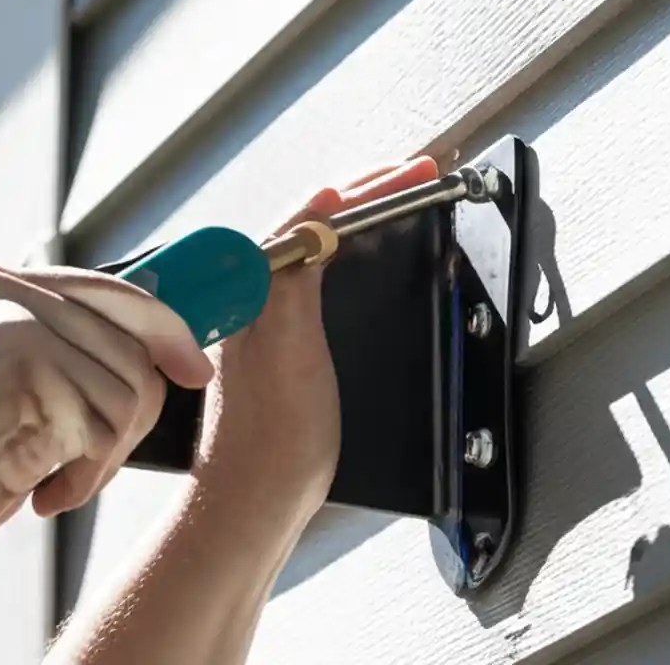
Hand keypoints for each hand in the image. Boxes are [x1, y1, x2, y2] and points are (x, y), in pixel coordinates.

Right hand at [0, 266, 212, 569]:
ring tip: (51, 478)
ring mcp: (12, 319)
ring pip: (129, 387)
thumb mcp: (25, 394)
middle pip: (137, 346)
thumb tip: (176, 348)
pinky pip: (104, 421)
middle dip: (130, 420)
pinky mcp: (18, 358)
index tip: (196, 370)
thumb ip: (78, 356)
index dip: (170, 333)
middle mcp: (8, 288)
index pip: (119, 294)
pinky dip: (84, 472)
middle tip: (87, 466)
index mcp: (4, 286)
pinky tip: (38, 488)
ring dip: (103, 455)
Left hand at [193, 157, 439, 517]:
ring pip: (313, 244)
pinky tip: (358, 254)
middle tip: (420, 174)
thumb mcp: (289, 349)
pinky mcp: (279, 340)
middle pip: (313, 222)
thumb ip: (295, 278)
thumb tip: (317, 214)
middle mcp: (250, 294)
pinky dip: (345, 252)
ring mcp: (263, 316)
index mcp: (249, 286)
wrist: (254, 496)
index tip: (413, 173)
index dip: (368, 189)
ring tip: (398, 196)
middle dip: (367, 193)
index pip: (313, 215)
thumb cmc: (271, 435)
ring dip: (357, 216)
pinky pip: (314, 274)